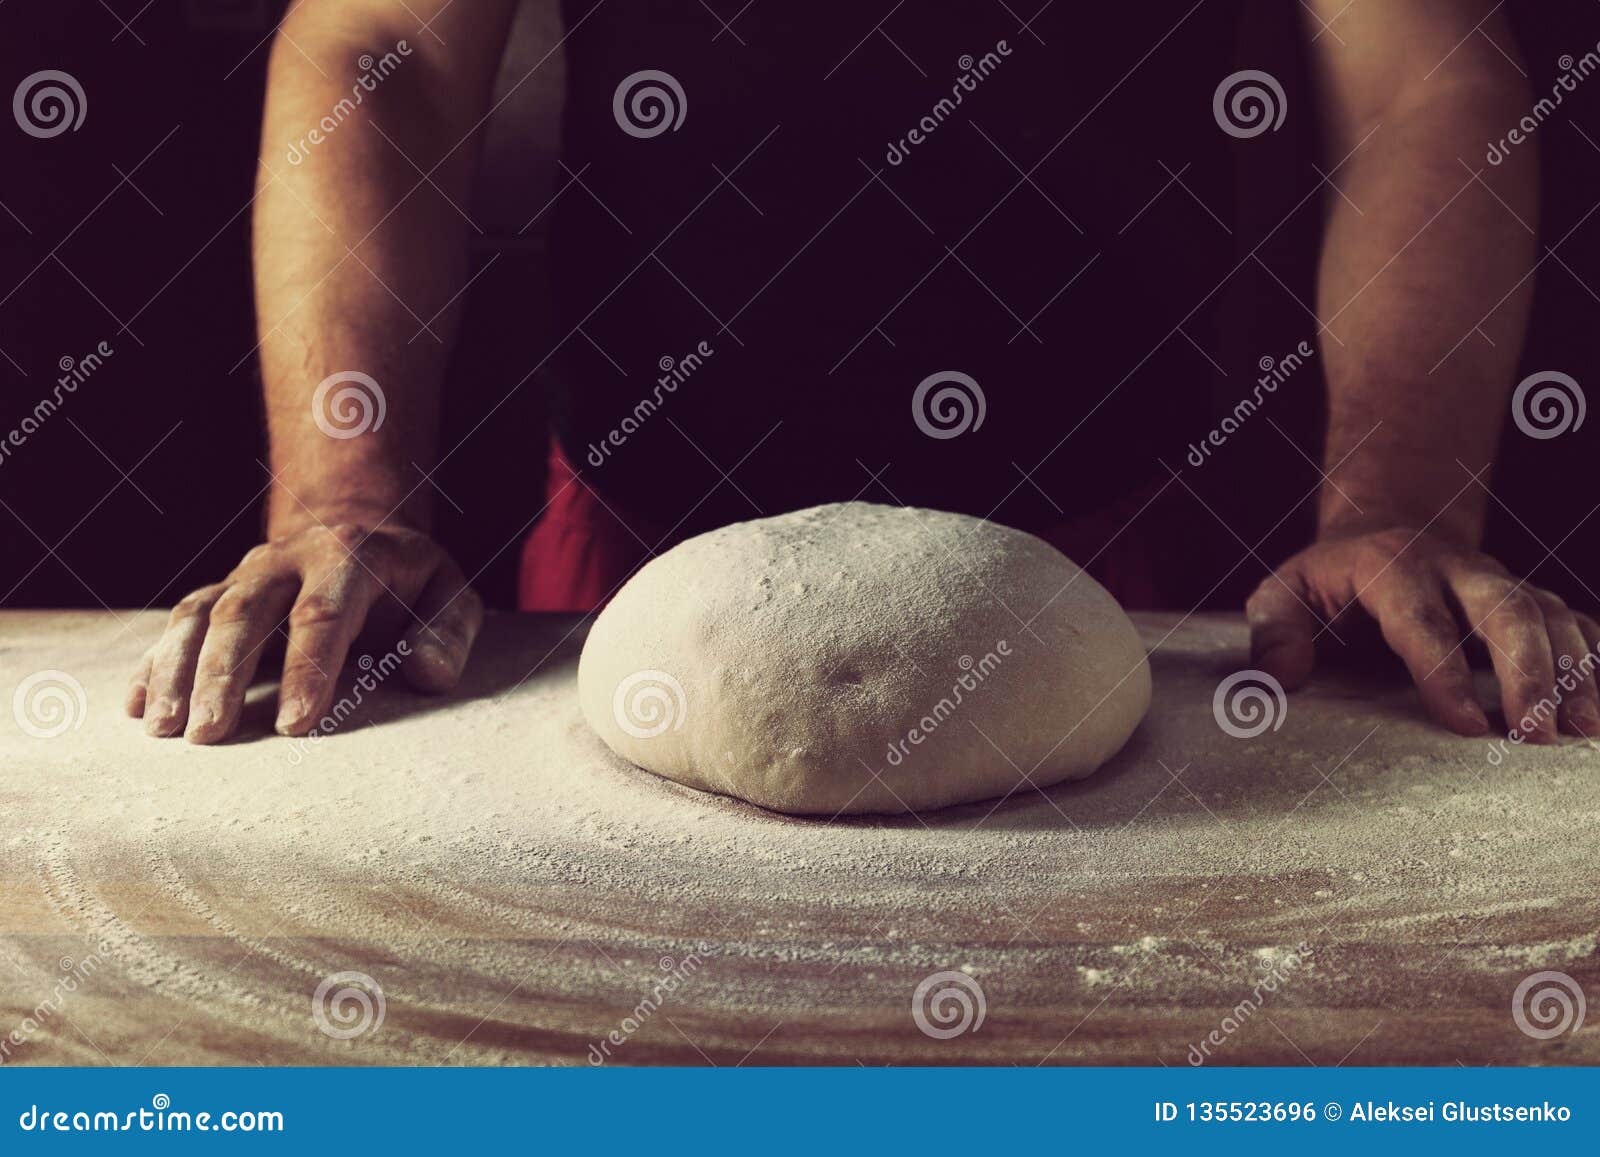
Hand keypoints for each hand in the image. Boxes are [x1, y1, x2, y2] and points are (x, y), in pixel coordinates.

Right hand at [127, 523, 482, 743]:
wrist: (358, 529)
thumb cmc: (410, 580)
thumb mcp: (448, 594)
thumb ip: (447, 632)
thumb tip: (428, 673)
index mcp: (350, 557)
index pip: (323, 614)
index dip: (308, 669)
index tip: (293, 725)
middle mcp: (288, 560)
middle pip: (246, 612)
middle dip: (223, 674)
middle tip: (208, 735)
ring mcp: (247, 574)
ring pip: (201, 614)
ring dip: (176, 670)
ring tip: (163, 729)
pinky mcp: (220, 592)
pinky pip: (180, 622)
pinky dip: (154, 662)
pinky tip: (138, 706)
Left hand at [1245, 524, 1599, 740]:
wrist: (1384, 529)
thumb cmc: (1329, 579)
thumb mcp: (1283, 592)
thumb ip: (1274, 630)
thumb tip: (1281, 676)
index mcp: (1392, 567)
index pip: (1422, 620)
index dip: (1444, 672)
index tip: (1466, 725)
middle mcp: (1458, 569)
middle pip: (1506, 610)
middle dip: (1528, 671)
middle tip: (1536, 734)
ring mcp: (1500, 581)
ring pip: (1550, 616)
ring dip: (1572, 671)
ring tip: (1581, 730)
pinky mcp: (1529, 599)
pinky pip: (1575, 622)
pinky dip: (1593, 661)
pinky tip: (1596, 707)